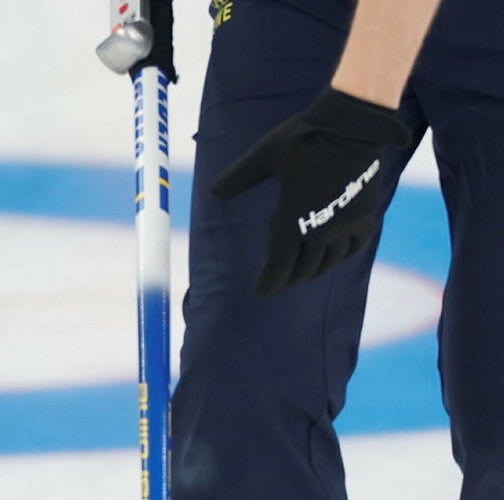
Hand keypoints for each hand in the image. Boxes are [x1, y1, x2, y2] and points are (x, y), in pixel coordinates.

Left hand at [211, 88, 411, 297]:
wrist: (354, 123)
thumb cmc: (305, 137)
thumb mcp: (264, 154)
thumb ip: (239, 176)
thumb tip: (213, 192)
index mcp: (294, 216)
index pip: (280, 262)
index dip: (270, 280)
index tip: (262, 293)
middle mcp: (323, 226)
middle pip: (305, 267)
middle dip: (290, 278)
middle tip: (278, 282)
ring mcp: (348, 221)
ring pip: (330, 260)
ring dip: (315, 271)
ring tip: (303, 272)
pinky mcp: (367, 212)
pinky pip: (356, 246)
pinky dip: (342, 257)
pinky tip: (335, 257)